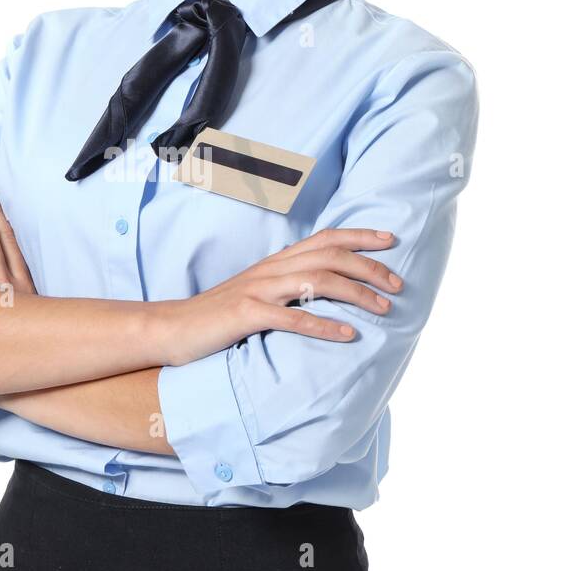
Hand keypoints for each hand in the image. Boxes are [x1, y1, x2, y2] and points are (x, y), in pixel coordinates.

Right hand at [162, 227, 403, 366]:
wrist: (172, 328)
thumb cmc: (217, 316)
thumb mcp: (256, 294)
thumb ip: (287, 288)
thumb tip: (323, 291)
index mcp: (274, 262)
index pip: (324, 238)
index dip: (358, 235)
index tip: (389, 240)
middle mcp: (270, 269)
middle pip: (329, 257)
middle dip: (369, 267)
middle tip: (398, 284)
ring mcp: (258, 290)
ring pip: (318, 281)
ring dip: (357, 293)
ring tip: (384, 309)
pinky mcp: (246, 315)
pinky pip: (293, 318)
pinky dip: (325, 325)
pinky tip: (348, 335)